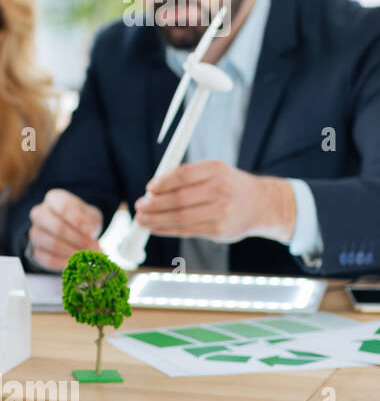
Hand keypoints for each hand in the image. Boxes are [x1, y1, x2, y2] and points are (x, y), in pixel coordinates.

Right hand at [28, 188, 102, 270]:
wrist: (74, 234)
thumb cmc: (82, 221)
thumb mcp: (91, 216)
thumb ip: (90, 222)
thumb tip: (87, 232)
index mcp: (54, 198)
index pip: (63, 206)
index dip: (78, 221)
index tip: (89, 231)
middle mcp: (39, 213)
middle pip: (56, 226)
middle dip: (76, 238)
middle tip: (88, 245)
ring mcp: (35, 232)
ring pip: (51, 244)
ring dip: (71, 251)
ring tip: (83, 253)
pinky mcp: (36, 250)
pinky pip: (47, 259)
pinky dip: (63, 262)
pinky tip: (73, 261)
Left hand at [132, 160, 295, 244]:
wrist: (262, 204)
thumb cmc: (228, 185)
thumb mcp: (214, 172)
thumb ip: (187, 178)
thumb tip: (152, 190)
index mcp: (217, 169)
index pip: (183, 175)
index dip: (162, 182)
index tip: (149, 188)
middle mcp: (221, 190)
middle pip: (179, 198)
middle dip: (154, 204)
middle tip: (139, 205)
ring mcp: (221, 212)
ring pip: (180, 217)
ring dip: (155, 219)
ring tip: (141, 219)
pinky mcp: (219, 230)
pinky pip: (186, 231)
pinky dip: (166, 230)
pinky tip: (154, 228)